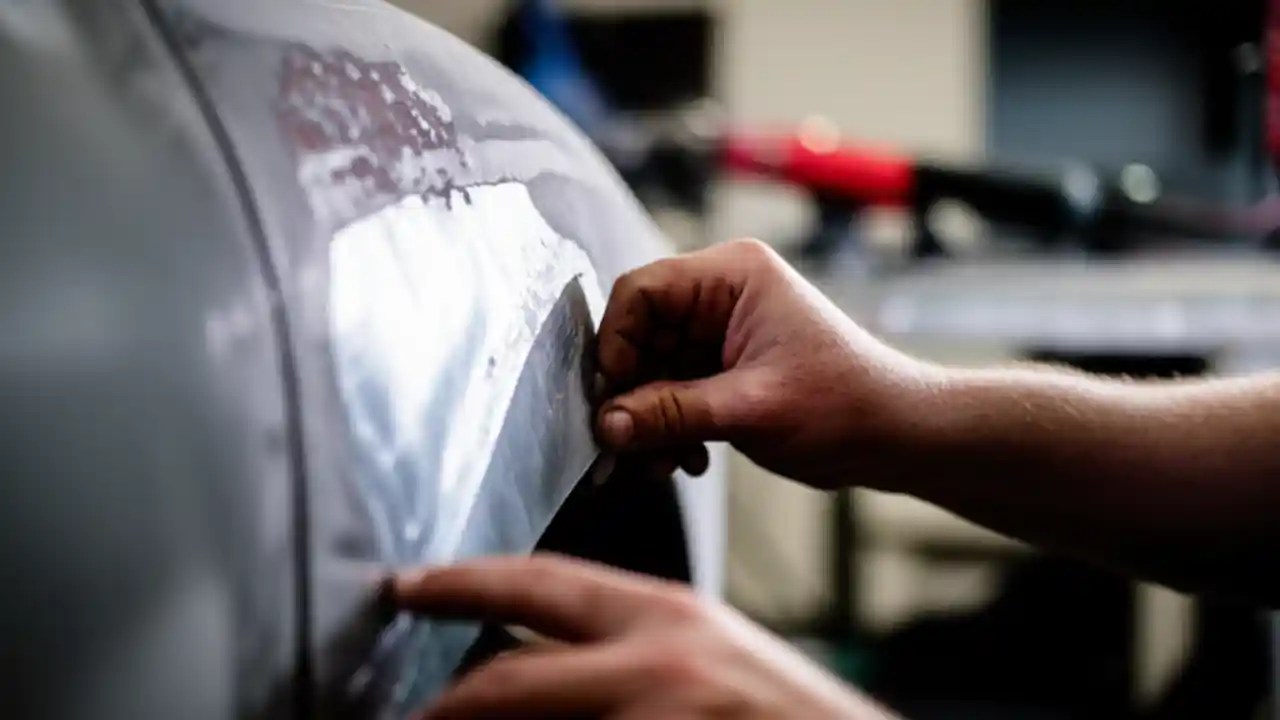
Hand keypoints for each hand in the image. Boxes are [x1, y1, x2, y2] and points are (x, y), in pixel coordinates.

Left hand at [393, 553, 898, 718]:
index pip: (542, 583)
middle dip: (446, 699)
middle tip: (406, 709)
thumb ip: (627, 646)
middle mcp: (656, 663)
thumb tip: (545, 652)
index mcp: (664, 614)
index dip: (466, 583)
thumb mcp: (704, 653)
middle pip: (513, 677)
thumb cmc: (785, 711)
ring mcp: (658, 719)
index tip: (413, 585)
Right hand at [594, 238, 938, 489]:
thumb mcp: (751, 410)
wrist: (895, 438)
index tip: (609, 395)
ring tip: (659, 464)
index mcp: (733, 275)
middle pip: (641, 334)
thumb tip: (606, 424)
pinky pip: (671, 393)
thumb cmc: (845, 405)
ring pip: (651, 371)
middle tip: (623, 445)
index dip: (616, 342)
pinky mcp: (723, 369)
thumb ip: (672, 413)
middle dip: (632, 394)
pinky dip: (669, 428)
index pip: (642, 291)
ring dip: (649, 421)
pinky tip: (685, 460)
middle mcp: (722, 295)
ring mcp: (721, 333)